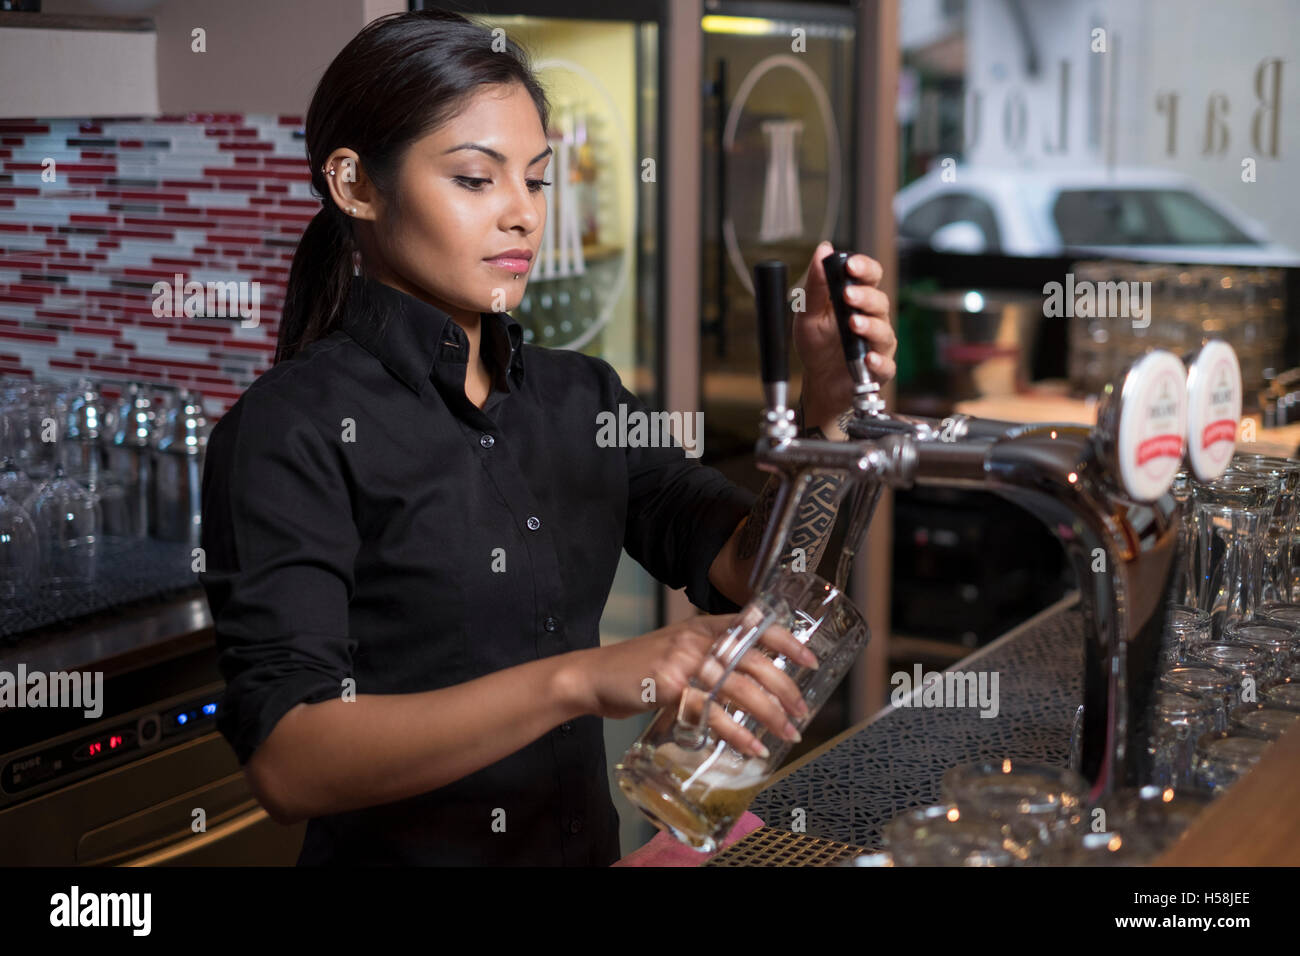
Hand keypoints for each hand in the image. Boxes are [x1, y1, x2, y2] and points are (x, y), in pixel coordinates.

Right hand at [572, 613, 818, 757]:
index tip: (810, 660)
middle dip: (785, 688)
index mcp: (704, 627)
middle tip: (802, 712)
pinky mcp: (670, 688)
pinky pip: (712, 713)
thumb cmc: (639, 667)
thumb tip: (749, 680)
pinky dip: (737, 733)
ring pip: (739, 689)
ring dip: (769, 715)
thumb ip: (709, 656)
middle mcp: (697, 639)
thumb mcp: (678, 650)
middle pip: (754, 661)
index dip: (786, 641)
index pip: (754, 626)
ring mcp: (684, 662)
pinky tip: (752, 747)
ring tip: (787, 733)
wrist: (594, 676)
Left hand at [795, 239, 895, 430]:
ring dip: (869, 326)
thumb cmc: (817, 344)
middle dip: (864, 296)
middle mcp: (873, 318)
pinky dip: (878, 361)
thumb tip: (822, 250)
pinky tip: (868, 358)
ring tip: (853, 324)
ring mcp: (878, 344)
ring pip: (884, 331)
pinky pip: (885, 365)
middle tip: (847, 295)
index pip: (869, 276)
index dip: (864, 267)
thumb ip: (816, 285)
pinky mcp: (880, 369)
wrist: (819, 380)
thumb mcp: (808, 314)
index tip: (851, 265)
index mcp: (858, 300)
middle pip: (879, 301)